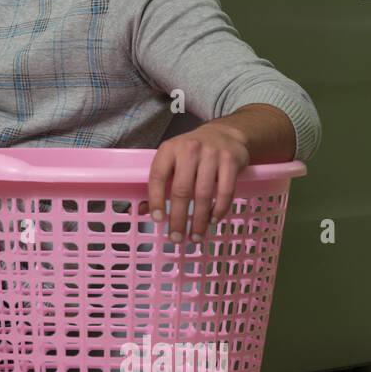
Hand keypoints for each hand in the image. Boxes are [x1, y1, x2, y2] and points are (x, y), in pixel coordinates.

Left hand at [139, 123, 249, 244]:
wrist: (224, 133)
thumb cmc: (192, 152)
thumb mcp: (172, 161)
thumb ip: (158, 184)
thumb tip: (139, 210)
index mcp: (169, 149)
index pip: (157, 176)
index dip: (156, 200)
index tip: (158, 220)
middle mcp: (189, 149)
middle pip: (182, 190)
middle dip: (178, 218)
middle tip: (176, 238)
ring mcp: (212, 154)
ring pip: (204, 194)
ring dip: (199, 220)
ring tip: (195, 236)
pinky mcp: (231, 161)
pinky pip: (225, 191)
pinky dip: (219, 210)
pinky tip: (213, 220)